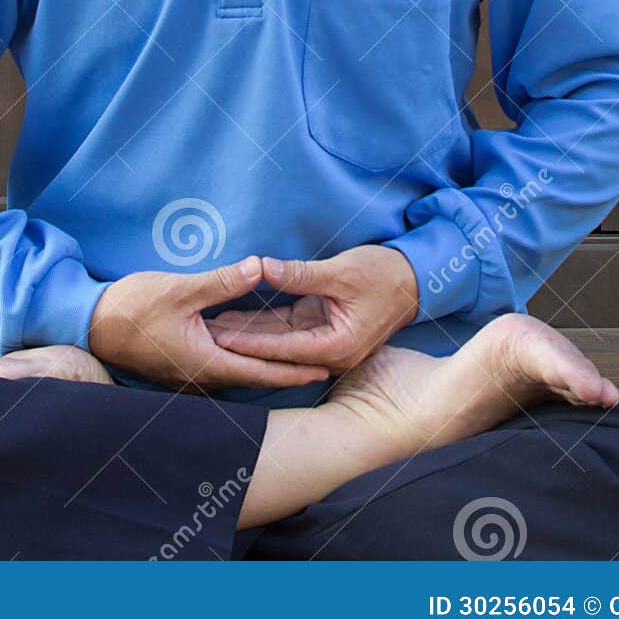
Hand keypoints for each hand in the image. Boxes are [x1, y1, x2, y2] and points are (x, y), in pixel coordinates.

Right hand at [87, 256, 333, 392]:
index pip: (261, 371)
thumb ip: (222, 281)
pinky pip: (222, 365)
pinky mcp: (182, 364)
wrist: (91, 325)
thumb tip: (260, 267)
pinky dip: (243, 357)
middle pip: (254, 375)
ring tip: (296, 358)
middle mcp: (203, 376)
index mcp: (207, 363)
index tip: (324, 370)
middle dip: (288, 370)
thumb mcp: (180, 290)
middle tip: (323, 367)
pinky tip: (253, 346)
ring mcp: (191, 373)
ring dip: (266, 364)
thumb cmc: (132, 308)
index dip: (294, 370)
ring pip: (238, 371)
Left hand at [205, 245, 420, 374]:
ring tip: (212, 324)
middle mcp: (330, 351)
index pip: (282, 347)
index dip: (249, 340)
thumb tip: (263, 267)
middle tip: (203, 333)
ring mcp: (325, 340)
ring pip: (279, 337)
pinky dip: (263, 321)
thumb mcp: (341, 272)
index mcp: (337, 346)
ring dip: (248, 330)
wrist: (415, 279)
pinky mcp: (322, 327)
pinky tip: (236, 315)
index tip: (219, 335)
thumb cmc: (384, 275)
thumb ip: (301, 273)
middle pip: (276, 348)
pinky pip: (287, 326)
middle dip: (241, 340)